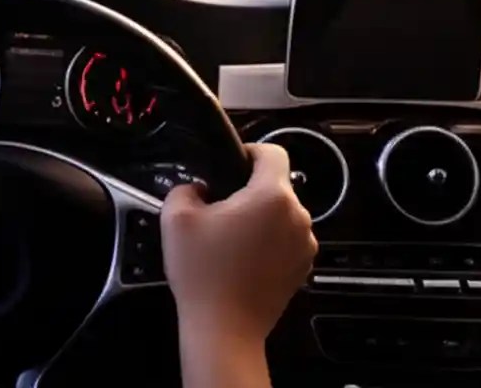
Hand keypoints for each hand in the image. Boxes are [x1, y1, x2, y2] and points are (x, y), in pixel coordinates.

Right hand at [161, 143, 317, 342]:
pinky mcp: (303, 268)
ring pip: (281, 214)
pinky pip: (286, 239)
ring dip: (259, 218)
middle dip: (248, 192)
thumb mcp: (175, 218)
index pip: (272, 152)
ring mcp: (305, 245)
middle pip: (276, 186)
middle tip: (217, 211)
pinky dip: (268, 242)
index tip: (229, 167)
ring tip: (228, 239)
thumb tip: (198, 187)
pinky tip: (241, 259)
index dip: (249, 152)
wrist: (225, 329)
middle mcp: (298, 217)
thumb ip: (185, 188)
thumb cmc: (202, 272)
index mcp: (271, 196)